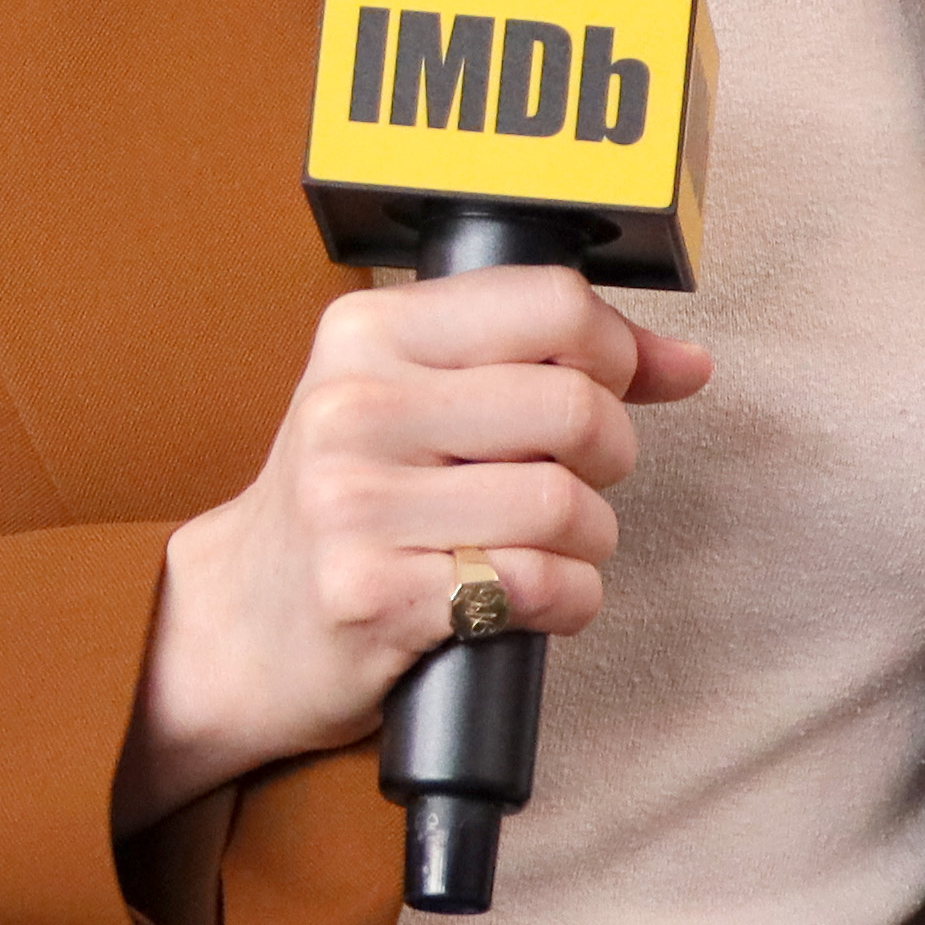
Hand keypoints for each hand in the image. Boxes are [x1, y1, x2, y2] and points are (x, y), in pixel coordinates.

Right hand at [126, 264, 710, 818]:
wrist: (238, 622)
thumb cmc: (349, 504)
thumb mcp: (416, 400)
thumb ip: (544, 363)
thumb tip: (686, 362)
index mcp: (364, 333)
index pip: (550, 302)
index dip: (611, 353)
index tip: (602, 392)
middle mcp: (353, 408)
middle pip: (573, 406)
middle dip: (608, 456)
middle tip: (573, 481)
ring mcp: (355, 504)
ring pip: (566, 504)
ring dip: (588, 542)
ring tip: (543, 548)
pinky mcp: (373, 595)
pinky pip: (540, 586)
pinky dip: (566, 602)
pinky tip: (528, 601)